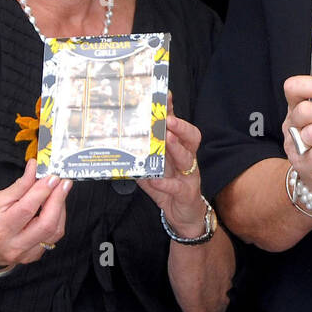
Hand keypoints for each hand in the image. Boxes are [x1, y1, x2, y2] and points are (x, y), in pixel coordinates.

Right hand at [0, 159, 70, 267]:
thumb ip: (19, 186)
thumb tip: (34, 169)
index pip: (26, 209)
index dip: (42, 191)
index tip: (52, 177)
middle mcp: (13, 245)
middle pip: (45, 223)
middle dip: (58, 200)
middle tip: (64, 183)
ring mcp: (26, 253)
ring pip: (54, 231)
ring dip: (61, 208)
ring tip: (60, 191)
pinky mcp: (34, 255)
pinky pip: (53, 237)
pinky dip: (58, 219)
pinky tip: (56, 207)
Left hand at [139, 95, 207, 237]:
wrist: (184, 217)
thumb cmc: (169, 189)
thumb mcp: (154, 169)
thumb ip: (141, 157)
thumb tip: (120, 144)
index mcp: (179, 150)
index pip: (178, 126)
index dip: (173, 111)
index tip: (165, 95)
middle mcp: (187, 159)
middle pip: (191, 137)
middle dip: (180, 126)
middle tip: (168, 120)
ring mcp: (189, 175)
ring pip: (187, 157)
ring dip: (176, 147)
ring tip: (167, 139)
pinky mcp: (187, 193)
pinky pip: (177, 186)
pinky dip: (166, 182)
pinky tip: (156, 179)